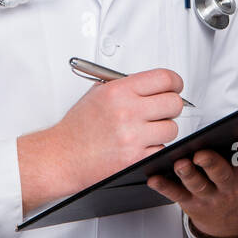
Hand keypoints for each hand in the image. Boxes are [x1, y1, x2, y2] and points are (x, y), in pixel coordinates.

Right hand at [40, 68, 185, 195]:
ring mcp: (132, 137)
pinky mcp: (135, 159)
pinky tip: (140, 146)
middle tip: (161, 110)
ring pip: (172, 128)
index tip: (175, 87)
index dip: (175, 83)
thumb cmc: (78, 127)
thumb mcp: (98, 93)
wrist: (62, 156)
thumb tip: (154, 83)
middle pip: (174, 103)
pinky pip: (162, 149)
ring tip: (146, 131)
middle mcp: (127, 112)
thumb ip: (126, 85)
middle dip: (170, 106)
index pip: (165, 79)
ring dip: (163, 130)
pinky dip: (154, 148)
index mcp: (119, 91)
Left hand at [146, 132, 237, 237]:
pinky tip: (152, 177)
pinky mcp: (189, 201)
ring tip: (180, 163)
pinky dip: (163, 186)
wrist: (235, 223)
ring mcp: (209, 196)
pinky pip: (175, 195)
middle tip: (203, 154)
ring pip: (197, 185)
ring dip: (187, 175)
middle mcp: (231, 188)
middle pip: (221, 176)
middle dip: (212, 166)